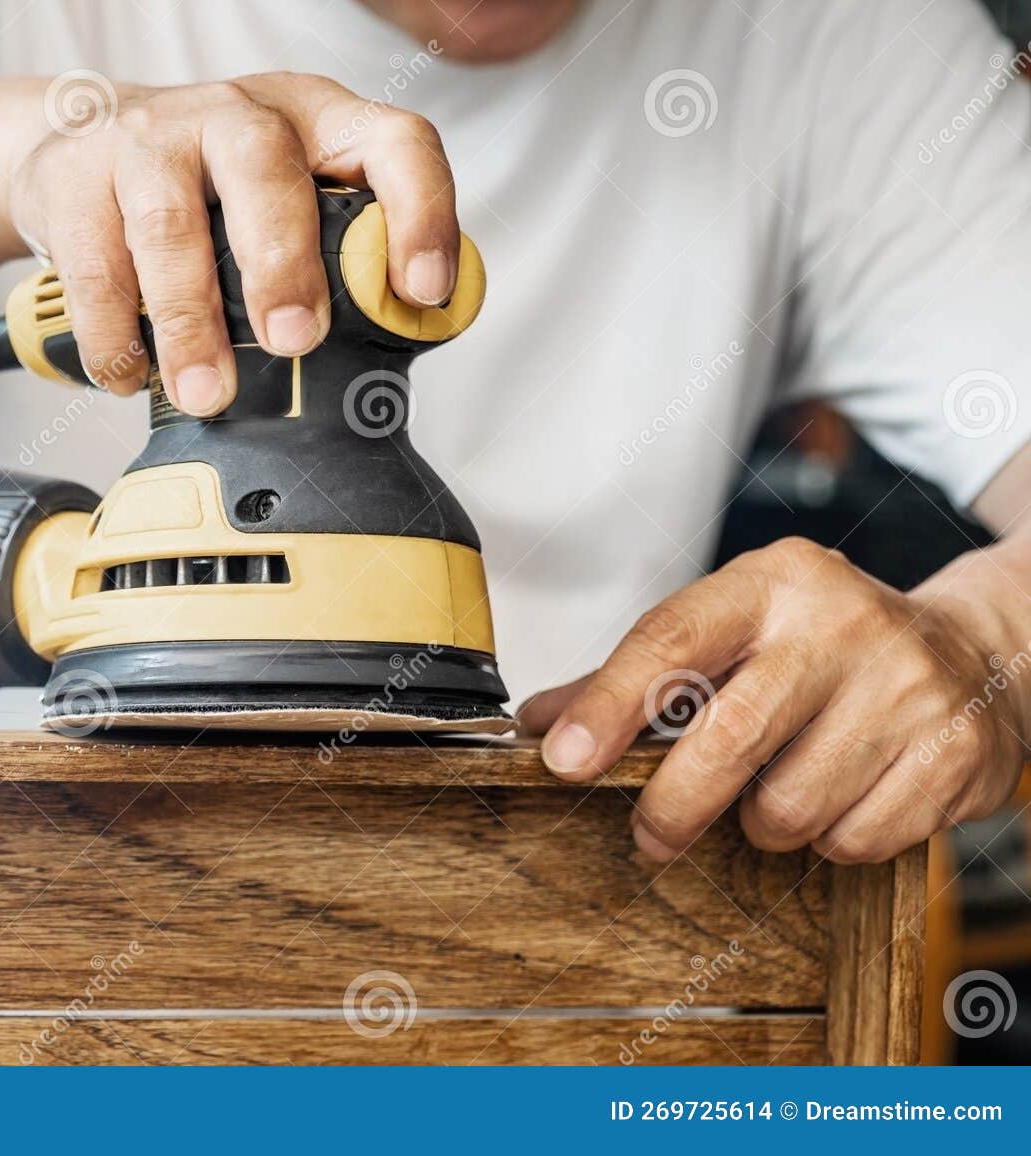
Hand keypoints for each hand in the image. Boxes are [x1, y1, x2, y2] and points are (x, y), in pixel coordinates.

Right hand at [10, 72, 458, 413]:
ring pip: (169, 223)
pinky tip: (130, 377)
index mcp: (316, 122)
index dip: (419, 214)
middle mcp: (235, 114)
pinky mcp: (74, 175)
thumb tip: (391, 351)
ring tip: (205, 394)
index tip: (422, 292)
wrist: (81, 145)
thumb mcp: (288, 205)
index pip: (393, 142)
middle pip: (265, 168)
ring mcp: (149, 138)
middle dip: (281, 261)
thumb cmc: (210, 195)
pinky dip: (113, 333)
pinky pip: (93, 263)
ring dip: (188, 320)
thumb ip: (337, 260)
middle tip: (294, 341)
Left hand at [518, 537, 1026, 862]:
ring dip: (763, 826)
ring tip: (777, 792)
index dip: (608, 705)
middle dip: (672, 805)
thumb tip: (539, 723)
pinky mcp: (955, 752)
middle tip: (652, 833)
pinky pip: (854, 840)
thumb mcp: (736, 632)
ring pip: (789, 809)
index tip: (563, 759)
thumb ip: (638, 675)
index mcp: (773, 583)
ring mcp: (908, 687)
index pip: (672, 639)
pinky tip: (840, 799)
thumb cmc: (825, 647)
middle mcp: (843, 624)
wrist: (974, 651)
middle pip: (729, 736)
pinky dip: (830, 841)